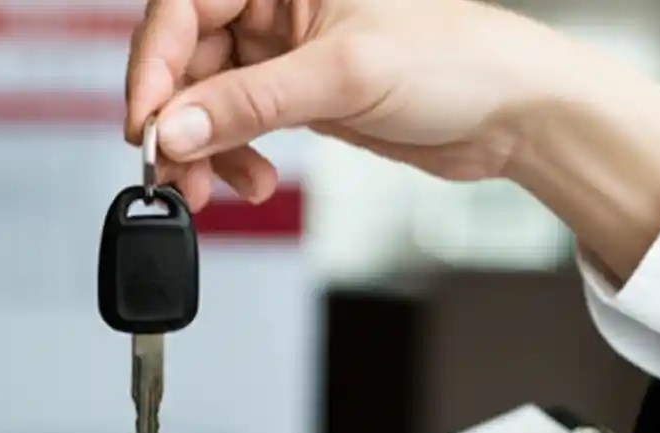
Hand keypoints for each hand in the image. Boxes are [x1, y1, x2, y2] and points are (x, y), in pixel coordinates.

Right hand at [127, 0, 659, 283]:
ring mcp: (285, 53)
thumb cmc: (457, 59)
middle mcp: (277, 5)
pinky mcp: (297, 95)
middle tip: (175, 169)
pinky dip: (234, 158)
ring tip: (216, 187)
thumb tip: (174, 129)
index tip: (147, 123)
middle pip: (188, 57)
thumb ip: (248, 104)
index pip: (186, 5)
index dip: (155, 64)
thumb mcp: (343, 75)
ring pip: (208, 100)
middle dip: (178, 119)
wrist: (511, 114)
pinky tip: (252, 179)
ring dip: (204, 148)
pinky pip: (238, 127)